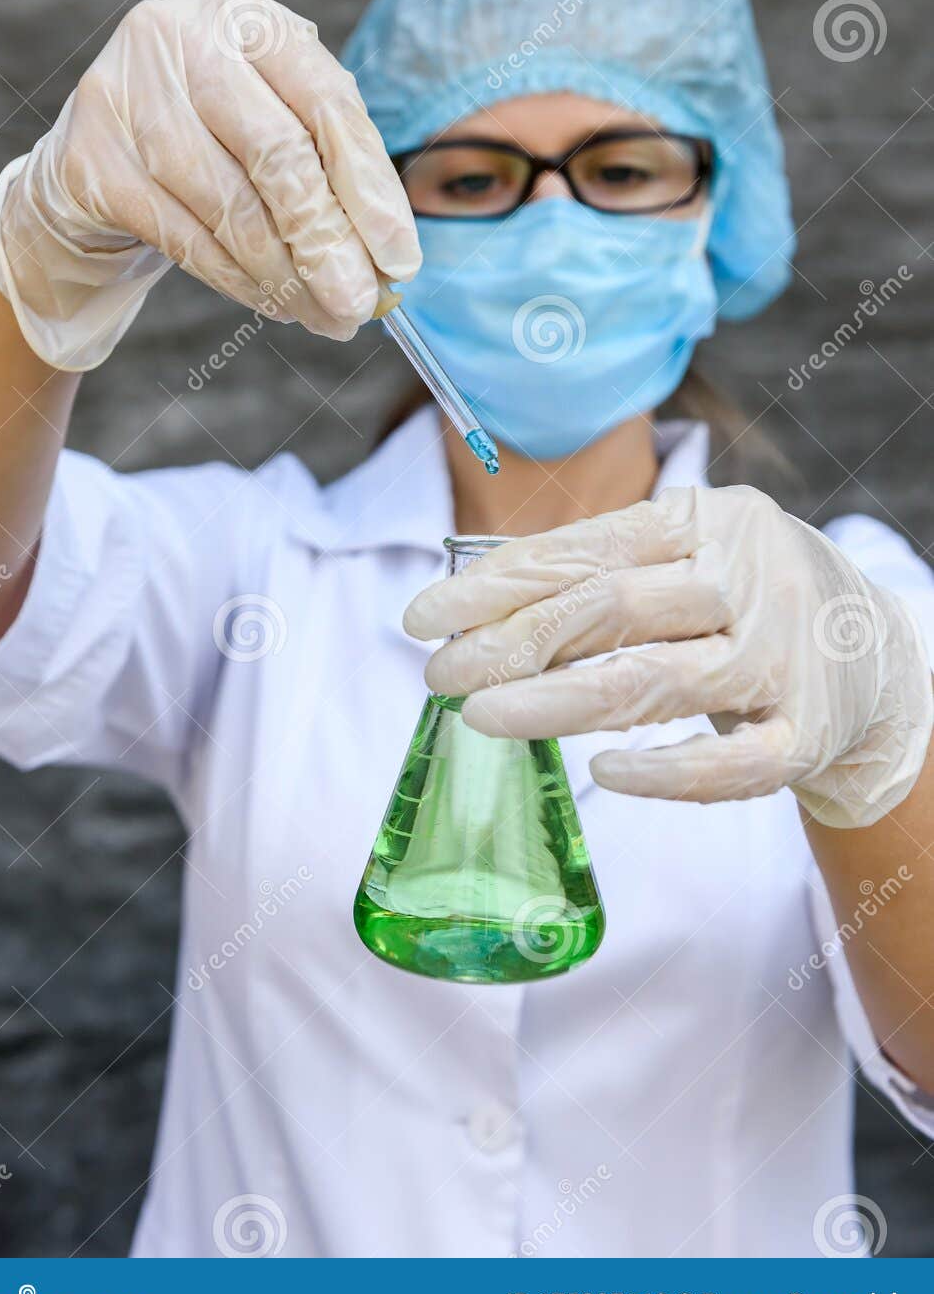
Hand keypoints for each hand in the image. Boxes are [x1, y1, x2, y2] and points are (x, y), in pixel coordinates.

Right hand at [0, 0, 420, 367]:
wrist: (92, 154)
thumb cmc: (212, 135)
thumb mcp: (273, 115)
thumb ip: (330, 165)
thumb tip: (388, 260)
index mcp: (244, 14)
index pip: (326, 102)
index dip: (370, 188)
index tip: (400, 259)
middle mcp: (181, 38)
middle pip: (277, 155)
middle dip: (327, 243)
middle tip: (359, 304)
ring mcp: (127, 95)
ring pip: (229, 207)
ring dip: (286, 276)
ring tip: (324, 315)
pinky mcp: (92, 159)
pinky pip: (184, 238)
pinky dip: (238, 281)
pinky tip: (273, 303)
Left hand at [404, 485, 932, 828]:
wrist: (873, 649)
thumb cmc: (742, 596)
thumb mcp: (686, 550)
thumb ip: (600, 568)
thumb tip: (471, 604)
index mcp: (706, 518)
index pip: (585, 547)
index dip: (495, 583)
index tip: (420, 617)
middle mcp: (749, 577)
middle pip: (613, 607)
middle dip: (511, 642)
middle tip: (438, 675)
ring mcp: (783, 659)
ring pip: (659, 682)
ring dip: (558, 702)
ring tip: (481, 717)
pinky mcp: (805, 735)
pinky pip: (731, 764)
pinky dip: (664, 774)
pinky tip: (601, 775)